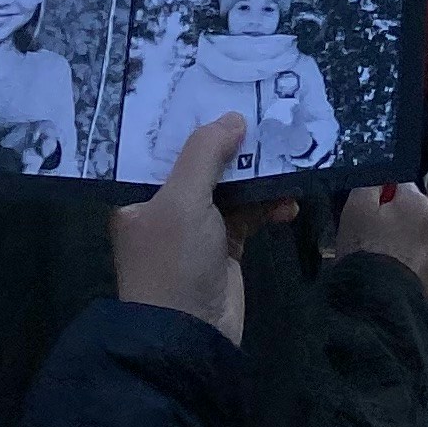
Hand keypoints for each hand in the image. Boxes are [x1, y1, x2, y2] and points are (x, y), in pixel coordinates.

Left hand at [110, 118, 299, 343]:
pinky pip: (249, 214)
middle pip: (201, 162)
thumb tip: (235, 119)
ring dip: (258, 174)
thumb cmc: (173, 263)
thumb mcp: (183, 201)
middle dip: (232, 142)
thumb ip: (206, 153)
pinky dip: (269, 206)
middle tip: (266, 112)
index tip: (220, 86)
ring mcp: (196, 228)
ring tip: (287, 155)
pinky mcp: (225, 247)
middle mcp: (164, 207)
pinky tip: (289, 203)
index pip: (161, 144)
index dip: (189, 117)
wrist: (190, 340)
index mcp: (138, 194)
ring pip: (230, 186)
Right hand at [336, 180, 427, 305]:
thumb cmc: (366, 250)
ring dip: (402, 248)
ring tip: (379, 266)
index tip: (363, 212)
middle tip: (368, 240)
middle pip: (409, 216)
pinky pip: (421, 270)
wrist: (380, 306)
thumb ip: (369, 184)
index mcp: (418, 202)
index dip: (378, 196)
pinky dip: (409, 272)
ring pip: (416, 244)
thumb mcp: (357, 208)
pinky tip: (392, 283)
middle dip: (392, 223)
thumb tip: (379, 176)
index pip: (398, 185)